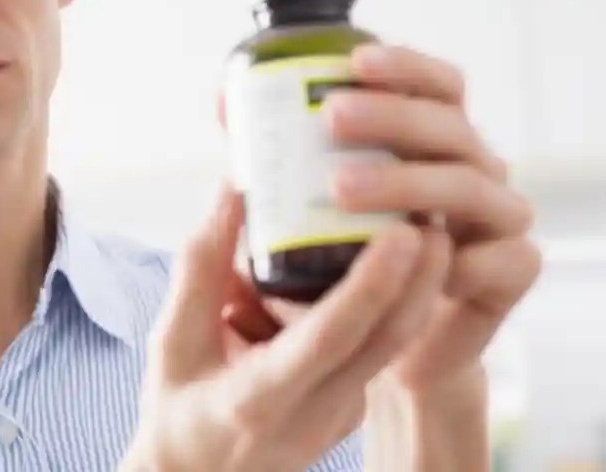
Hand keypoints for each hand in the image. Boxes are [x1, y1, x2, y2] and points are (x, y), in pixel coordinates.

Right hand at [120, 185, 451, 471]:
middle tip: (434, 207)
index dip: (371, 285)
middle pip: (386, 340)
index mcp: (261, 397)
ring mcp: (342, 416)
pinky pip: (380, 349)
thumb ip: (201, 266)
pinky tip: (386, 261)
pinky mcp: (354, 408)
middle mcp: (314, 413)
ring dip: (416, 286)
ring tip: (424, 220)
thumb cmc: (177, 405)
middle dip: (421, 276)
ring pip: (392, 344)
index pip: (330, 338)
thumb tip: (234, 189)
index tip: (403, 233)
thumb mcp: (171, 339)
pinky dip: (390, 304)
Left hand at [240, 45, 541, 399]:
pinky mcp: (513, 272)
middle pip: (450, 124)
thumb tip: (225, 102)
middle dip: (390, 115)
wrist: (391, 343)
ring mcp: (500, 218)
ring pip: (467, 185)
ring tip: (339, 189)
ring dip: (405, 180)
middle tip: (331, 116)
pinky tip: (419, 259)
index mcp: (435, 141)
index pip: (438, 85)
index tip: (352, 61)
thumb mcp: (308, 202)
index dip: (405, 66)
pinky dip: (460, 258)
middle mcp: (475, 168)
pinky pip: (502, 257)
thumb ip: (278, 154)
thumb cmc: (349, 260)